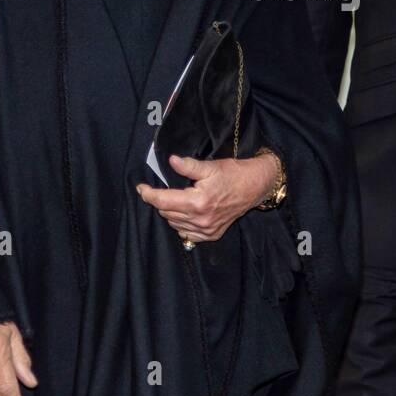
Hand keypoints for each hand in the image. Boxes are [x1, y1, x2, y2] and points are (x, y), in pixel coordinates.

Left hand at [137, 153, 277, 244]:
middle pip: (166, 213)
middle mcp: (200, 219)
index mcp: (197, 202)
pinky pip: (186, 234)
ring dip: (171, 212)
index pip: (162, 201)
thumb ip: (188, 166)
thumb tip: (171, 161)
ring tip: (177, 200)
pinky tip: (186, 213)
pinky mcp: (211, 235)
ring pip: (174, 224)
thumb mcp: (210, 166)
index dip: (148, 194)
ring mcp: (206, 230)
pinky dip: (182, 224)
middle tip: (164, 189)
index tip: (141, 188)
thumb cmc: (232, 174)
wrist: (254, 186)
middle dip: (160, 201)